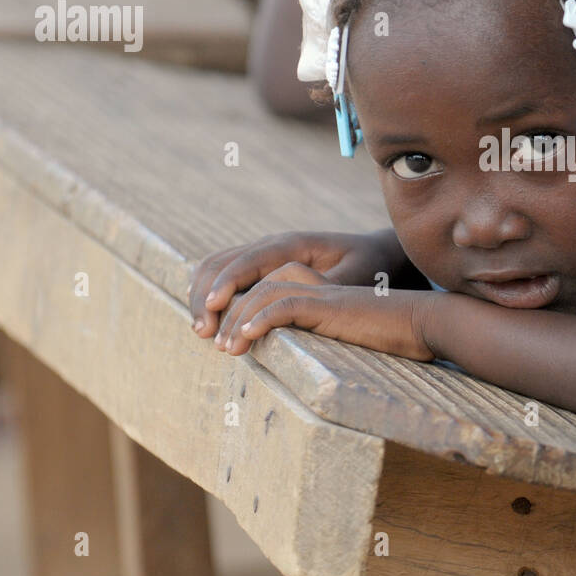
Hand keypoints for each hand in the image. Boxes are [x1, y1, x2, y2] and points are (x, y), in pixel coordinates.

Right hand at [188, 229, 404, 338]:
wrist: (373, 252)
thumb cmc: (367, 265)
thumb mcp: (356, 276)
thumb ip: (329, 287)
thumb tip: (302, 303)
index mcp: (293, 244)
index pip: (249, 259)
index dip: (227, 282)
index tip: (213, 307)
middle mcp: (272, 244)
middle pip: (222, 262)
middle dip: (206, 295)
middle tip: (204, 332)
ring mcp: (263, 253)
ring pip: (216, 267)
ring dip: (203, 297)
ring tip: (203, 331)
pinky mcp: (260, 266)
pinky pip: (225, 275)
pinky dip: (211, 294)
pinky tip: (210, 320)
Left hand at [210, 261, 436, 361]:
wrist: (424, 323)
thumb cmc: (392, 335)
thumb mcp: (344, 336)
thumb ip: (318, 337)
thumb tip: (290, 365)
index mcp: (316, 288)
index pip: (263, 285)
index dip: (238, 305)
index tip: (223, 336)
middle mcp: (315, 284)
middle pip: (256, 283)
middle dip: (228, 311)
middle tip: (213, 341)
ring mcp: (322, 292)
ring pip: (264, 293)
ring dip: (238, 320)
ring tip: (226, 347)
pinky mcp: (330, 305)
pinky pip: (286, 305)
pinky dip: (261, 320)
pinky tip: (246, 339)